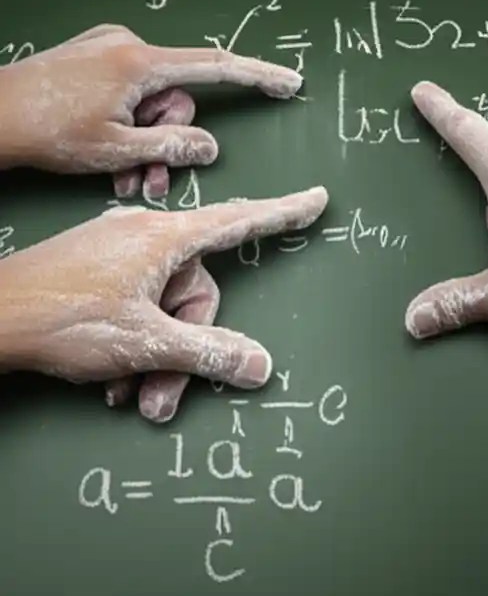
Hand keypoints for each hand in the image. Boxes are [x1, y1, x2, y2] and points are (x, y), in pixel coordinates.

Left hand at [0, 23, 301, 197]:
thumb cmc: (47, 131)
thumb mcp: (119, 151)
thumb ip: (173, 149)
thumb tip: (209, 148)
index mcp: (140, 63)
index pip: (216, 67)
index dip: (259, 77)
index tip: (290, 83)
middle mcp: (128, 45)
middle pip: (178, 98)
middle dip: (169, 139)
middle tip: (148, 177)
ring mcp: (109, 48)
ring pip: (154, 101)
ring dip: (147, 141)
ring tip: (126, 177)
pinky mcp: (94, 56)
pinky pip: (132, 91)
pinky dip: (130, 124)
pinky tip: (112, 153)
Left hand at [0, 187, 328, 422]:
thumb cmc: (63, 318)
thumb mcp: (147, 344)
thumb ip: (209, 354)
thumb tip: (259, 365)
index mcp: (164, 237)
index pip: (240, 220)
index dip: (283, 213)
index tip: (316, 198)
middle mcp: (143, 235)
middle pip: (197, 290)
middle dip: (187, 348)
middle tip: (162, 396)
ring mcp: (116, 250)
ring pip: (164, 305)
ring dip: (156, 355)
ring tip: (128, 392)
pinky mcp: (93, 267)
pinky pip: (136, 302)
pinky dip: (133, 341)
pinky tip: (110, 376)